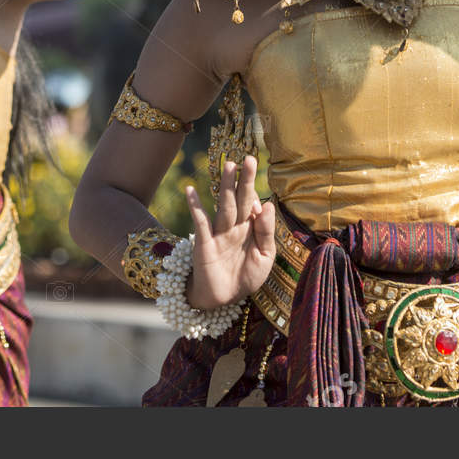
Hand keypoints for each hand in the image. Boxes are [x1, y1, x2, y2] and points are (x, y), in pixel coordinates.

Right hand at [185, 155, 275, 309]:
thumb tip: (268, 204)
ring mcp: (218, 233)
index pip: (253, 205)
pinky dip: (195, 207)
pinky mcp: (204, 244)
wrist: (224, 299)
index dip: (257, 196)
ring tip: (228, 166)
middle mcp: (234, 226)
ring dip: (226, 187)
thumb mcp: (264, 256)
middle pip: (240, 199)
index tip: (259, 194)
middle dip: (244, 180)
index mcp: (250, 228)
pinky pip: (200, 223)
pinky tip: (190, 190)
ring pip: (224, 206)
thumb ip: (266, 231)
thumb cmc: (245, 276)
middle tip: (248, 158)